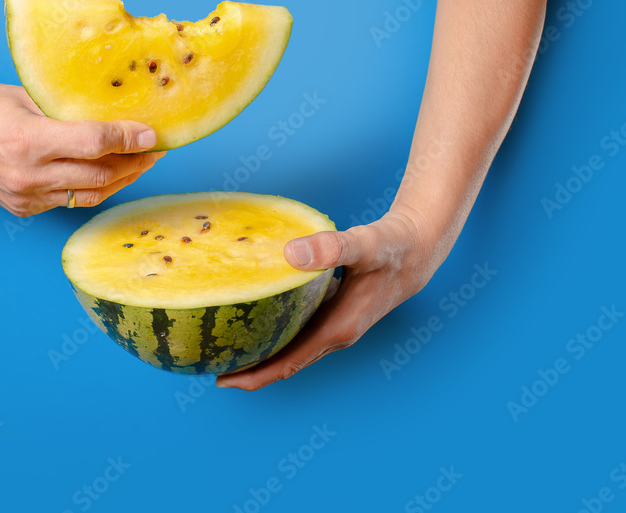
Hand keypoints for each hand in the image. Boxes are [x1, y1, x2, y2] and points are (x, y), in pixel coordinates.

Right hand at [0, 80, 164, 215]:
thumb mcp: (28, 95)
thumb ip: (70, 110)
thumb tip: (118, 111)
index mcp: (27, 140)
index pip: (94, 143)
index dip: (129, 138)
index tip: (154, 133)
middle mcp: (27, 175)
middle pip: (100, 175)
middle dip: (135, 162)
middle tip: (155, 148)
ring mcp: (26, 197)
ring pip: (91, 194)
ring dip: (121, 179)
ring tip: (140, 162)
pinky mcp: (24, 209)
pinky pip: (71, 201)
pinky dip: (94, 187)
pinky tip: (109, 172)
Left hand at [216, 209, 435, 390]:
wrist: (417, 248)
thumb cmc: (393, 249)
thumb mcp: (365, 245)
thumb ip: (331, 248)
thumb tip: (291, 252)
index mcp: (338, 329)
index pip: (289, 363)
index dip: (255, 374)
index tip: (221, 380)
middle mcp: (334, 333)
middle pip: (285, 361)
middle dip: (249, 368)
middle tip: (208, 365)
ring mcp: (333, 324)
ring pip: (290, 346)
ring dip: (260, 350)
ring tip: (223, 345)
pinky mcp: (332, 310)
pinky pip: (296, 327)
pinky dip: (274, 328)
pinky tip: (254, 313)